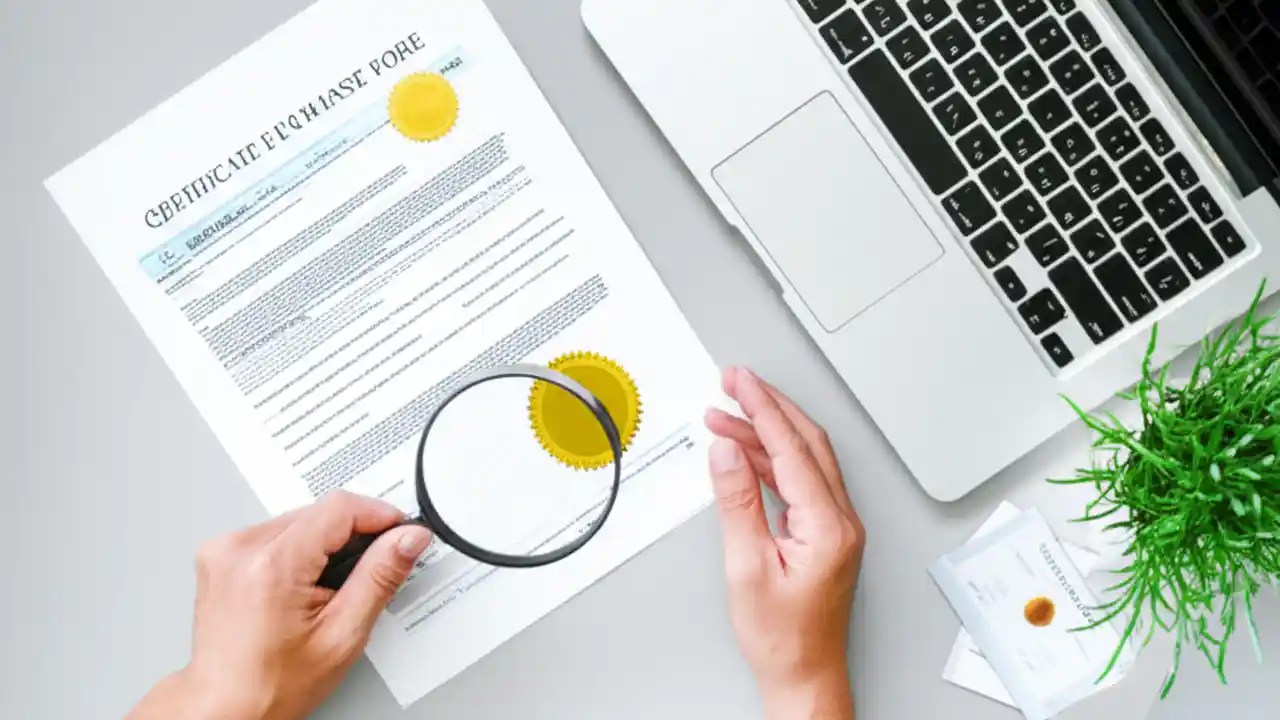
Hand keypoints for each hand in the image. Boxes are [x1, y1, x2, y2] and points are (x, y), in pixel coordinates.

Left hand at [128, 491, 432, 719]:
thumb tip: (407, 539)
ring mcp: (224, 550)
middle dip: (352, 535)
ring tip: (327, 588)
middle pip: (318, 512)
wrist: (225, 706)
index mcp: (271, 566)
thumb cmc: (272, 685)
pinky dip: (298, 550)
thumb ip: (380, 577)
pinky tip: (302, 584)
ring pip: (299, 520)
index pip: (338, 509)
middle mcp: (240, 549)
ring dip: (324, 543)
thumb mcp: (342, 635)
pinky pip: (275, 533)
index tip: (400, 530)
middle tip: (368, 571)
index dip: (379, 515)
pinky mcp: (220, 553)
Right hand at [705, 367, 863, 719]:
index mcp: (829, 525)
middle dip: (768, 406)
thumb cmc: (783, 637)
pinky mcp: (826, 533)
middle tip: (734, 383)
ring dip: (767, 432)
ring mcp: (837, 526)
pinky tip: (747, 452)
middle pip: (806, 442)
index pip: (792, 449)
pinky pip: (802, 480)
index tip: (739, 383)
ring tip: (727, 415)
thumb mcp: (747, 567)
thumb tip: (727, 452)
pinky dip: (773, 459)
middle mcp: (842, 520)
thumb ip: (737, 502)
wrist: (804, 674)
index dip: (762, 409)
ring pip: (804, 458)